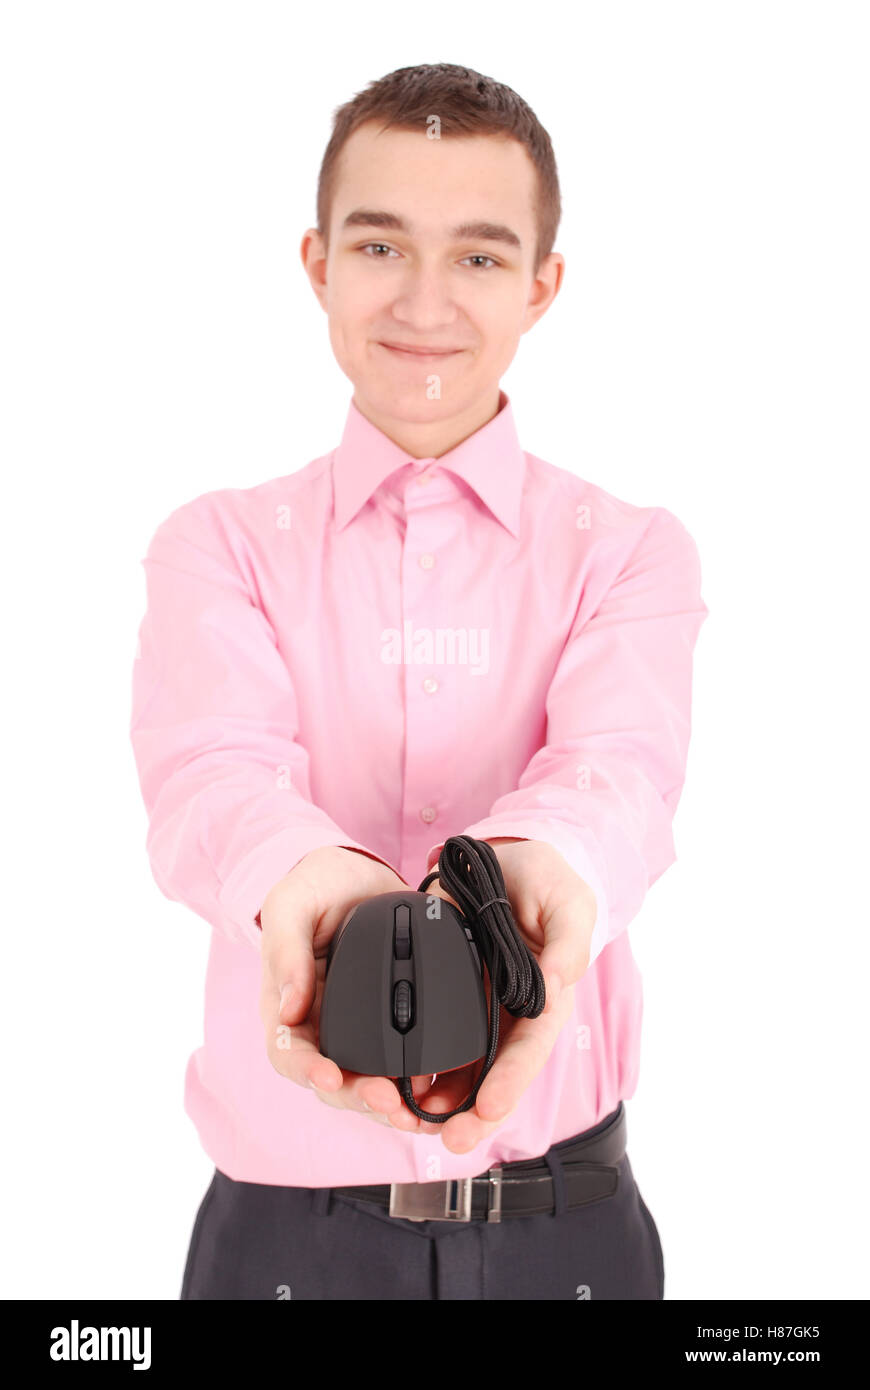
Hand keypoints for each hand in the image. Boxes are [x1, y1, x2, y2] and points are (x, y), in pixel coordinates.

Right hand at [258, 846, 446, 1133]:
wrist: (358, 876)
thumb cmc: (316, 886)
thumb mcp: (292, 903)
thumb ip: (286, 949)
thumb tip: (289, 1008)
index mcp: (288, 1005)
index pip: (289, 1053)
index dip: (307, 1071)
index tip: (331, 1076)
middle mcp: (321, 1028)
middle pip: (334, 1082)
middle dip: (361, 1098)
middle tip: (391, 1103)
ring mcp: (357, 1032)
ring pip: (369, 1084)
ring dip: (392, 1106)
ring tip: (420, 1114)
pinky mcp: (392, 1026)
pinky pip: (402, 1065)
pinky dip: (420, 1085)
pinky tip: (442, 1091)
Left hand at [410, 838, 596, 1153]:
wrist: (501, 858)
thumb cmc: (545, 881)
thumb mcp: (567, 900)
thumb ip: (569, 938)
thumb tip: (562, 978)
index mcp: (546, 996)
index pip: (531, 1048)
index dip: (511, 1079)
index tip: (489, 1106)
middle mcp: (512, 1011)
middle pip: (495, 1072)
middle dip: (475, 1111)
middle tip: (452, 1140)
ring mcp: (479, 1006)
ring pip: (462, 1065)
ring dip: (441, 1099)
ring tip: (415, 1123)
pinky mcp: (445, 992)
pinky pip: (431, 1034)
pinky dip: (417, 1062)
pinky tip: (396, 1084)